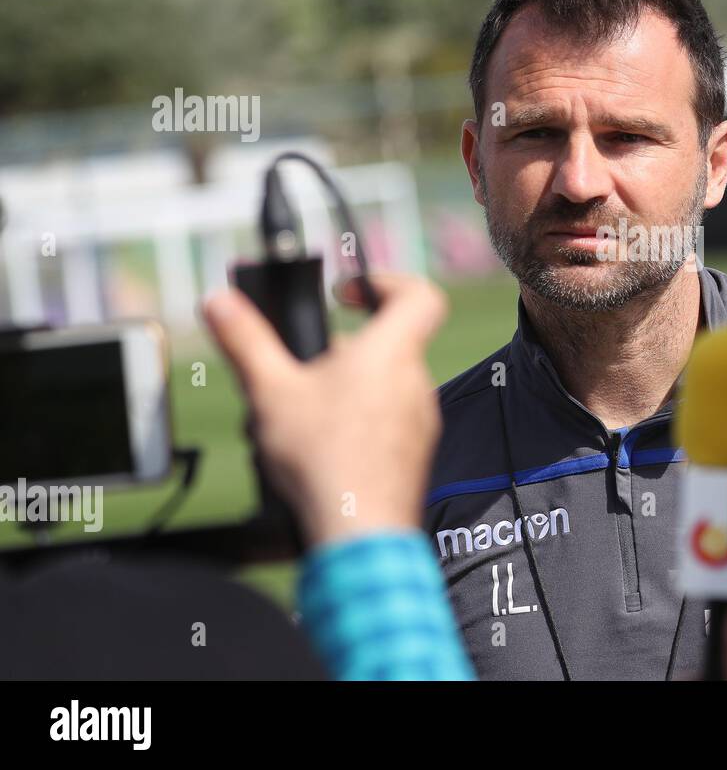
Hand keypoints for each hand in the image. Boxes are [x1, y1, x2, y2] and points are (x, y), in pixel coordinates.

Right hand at [202, 273, 447, 547]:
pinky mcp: (414, 455)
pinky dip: (358, 424)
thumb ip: (245, 340)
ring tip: (303, 412)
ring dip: (346, 390)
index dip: (386, 282)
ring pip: (384, 387)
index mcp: (393, 352)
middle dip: (344, 350)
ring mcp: (420, 421)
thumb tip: (219, 303)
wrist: (358, 530)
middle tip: (306, 366)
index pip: (420, 295)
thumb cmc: (323, 458)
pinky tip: (321, 447)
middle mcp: (416, 382)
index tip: (350, 293)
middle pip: (388, 345)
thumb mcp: (270, 389)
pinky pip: (389, 424)